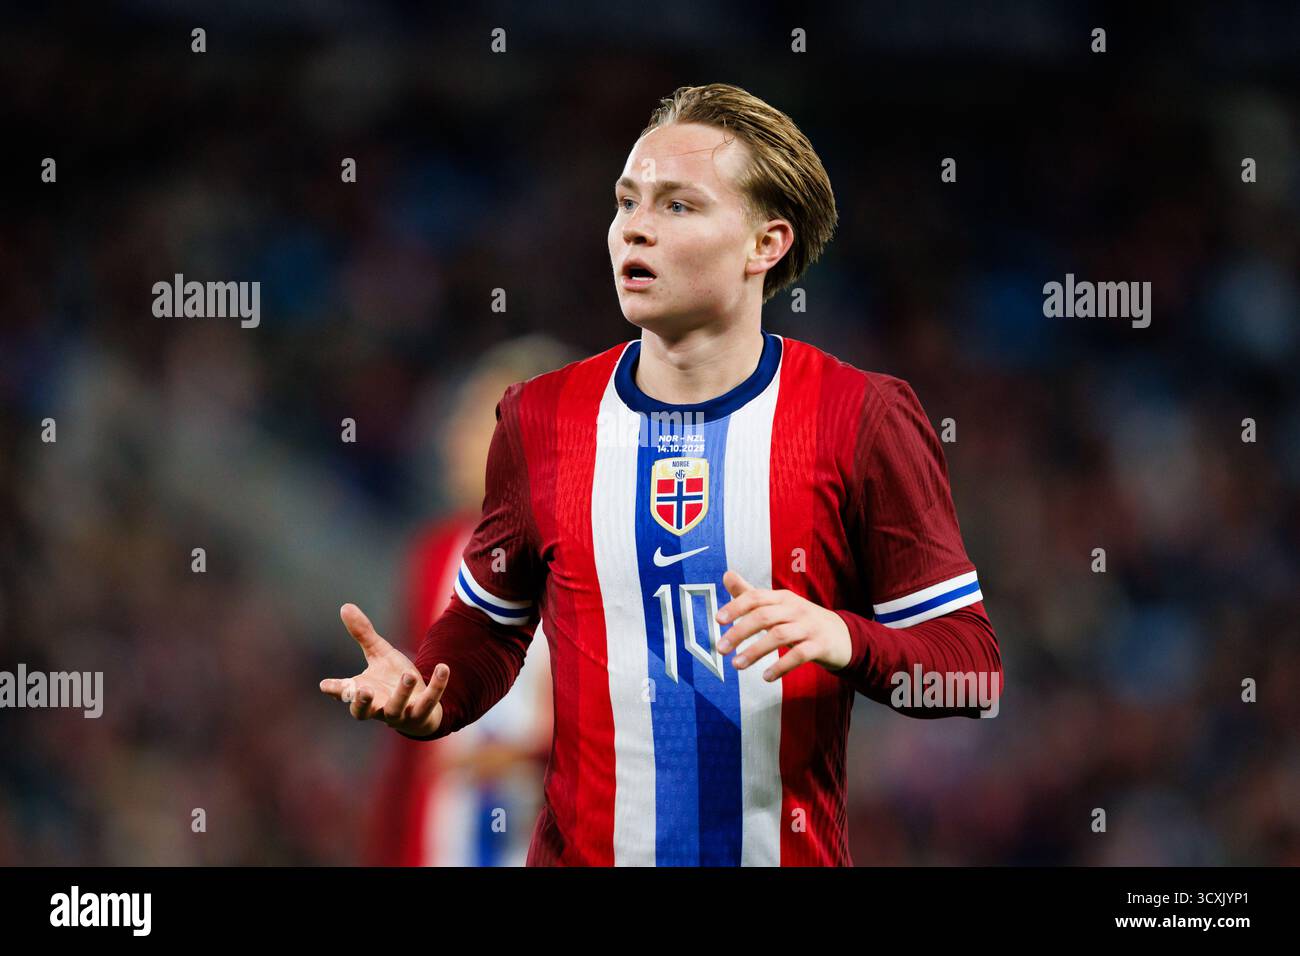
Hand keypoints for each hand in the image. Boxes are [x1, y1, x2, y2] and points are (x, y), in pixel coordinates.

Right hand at [319, 603, 449, 736]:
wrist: (420, 704)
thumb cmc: (392, 680)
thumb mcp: (379, 654)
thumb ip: (363, 635)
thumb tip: (345, 607)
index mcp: (363, 693)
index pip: (345, 694)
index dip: (336, 691)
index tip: (325, 685)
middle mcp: (377, 707)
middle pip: (363, 712)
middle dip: (362, 702)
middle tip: (364, 690)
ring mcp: (400, 713)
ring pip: (396, 709)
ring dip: (401, 693)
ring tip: (408, 675)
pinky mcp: (422, 712)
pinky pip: (430, 701)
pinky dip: (437, 685)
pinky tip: (443, 667)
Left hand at [714, 570, 851, 680]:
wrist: (842, 635)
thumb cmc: (801, 620)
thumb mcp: (778, 605)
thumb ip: (751, 594)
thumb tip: (726, 575)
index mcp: (782, 597)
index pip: (756, 597)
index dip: (736, 606)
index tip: (718, 620)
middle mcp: (795, 609)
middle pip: (764, 616)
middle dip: (740, 632)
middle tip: (721, 649)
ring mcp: (809, 627)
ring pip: (779, 635)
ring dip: (755, 651)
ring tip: (737, 665)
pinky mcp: (820, 646)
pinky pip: (799, 655)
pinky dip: (781, 666)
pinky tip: (766, 677)